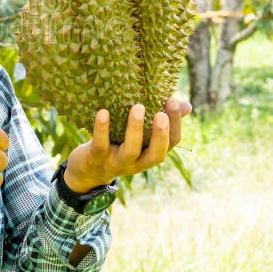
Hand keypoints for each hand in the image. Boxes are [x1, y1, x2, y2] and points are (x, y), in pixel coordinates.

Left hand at [63, 98, 191, 193]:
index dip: (175, 124)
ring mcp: (116, 163)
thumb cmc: (117, 145)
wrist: (86, 171)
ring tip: (138, 107)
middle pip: (156, 155)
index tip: (172, 101)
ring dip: (135, 129)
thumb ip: (159, 119)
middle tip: (161, 113)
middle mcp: (136, 163)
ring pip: (130, 151)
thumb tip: (186, 106)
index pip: (171, 144)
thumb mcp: (138, 135)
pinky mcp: (96, 158)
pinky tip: (103, 112)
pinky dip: (102, 129)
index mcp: (149, 154)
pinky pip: (100, 145)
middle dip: (160, 134)